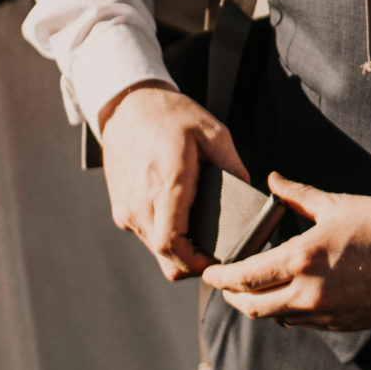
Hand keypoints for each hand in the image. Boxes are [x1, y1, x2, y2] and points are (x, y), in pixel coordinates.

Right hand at [98, 82, 248, 280]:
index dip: (196, 263)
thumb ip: (233, 165)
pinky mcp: (120, 209)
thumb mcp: (212, 132)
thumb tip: (250, 193)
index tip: (217, 262)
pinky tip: (181, 218)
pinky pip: (146, 235)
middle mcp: (140, 204)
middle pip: (166, 257)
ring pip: (155, 250)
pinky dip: (164, 236)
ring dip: (178, 250)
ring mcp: (126, 209)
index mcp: (165, 185)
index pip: (172, 246)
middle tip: (217, 252)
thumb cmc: (170, 115)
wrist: (126, 105)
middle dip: (193, 262)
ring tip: (201, 234)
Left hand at [203, 175, 370, 332]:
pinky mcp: (344, 324)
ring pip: (278, 318)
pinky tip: (294, 295)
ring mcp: (326, 314)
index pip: (244, 277)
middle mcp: (309, 293)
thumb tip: (272, 180)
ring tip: (259, 288)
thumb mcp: (336, 204)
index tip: (210, 273)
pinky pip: (305, 324)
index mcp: (302, 259)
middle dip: (234, 298)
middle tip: (226, 286)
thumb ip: (297, 195)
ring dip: (262, 305)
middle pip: (253, 307)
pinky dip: (291, 312)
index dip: (220, 278)